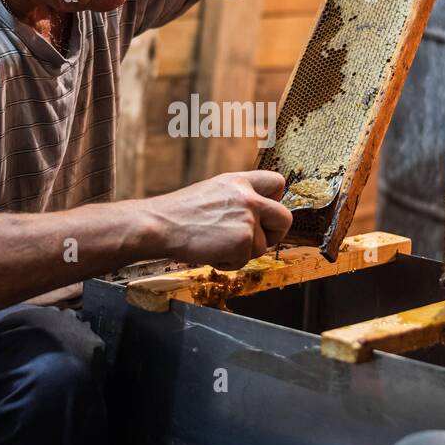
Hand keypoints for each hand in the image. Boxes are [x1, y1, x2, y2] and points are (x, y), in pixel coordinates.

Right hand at [148, 170, 292, 269]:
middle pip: (285, 218)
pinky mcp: (243, 241)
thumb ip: (238, 199)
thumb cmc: (180, 213)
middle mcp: (248, 197)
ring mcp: (248, 219)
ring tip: (216, 244)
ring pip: (262, 246)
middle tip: (253, 240)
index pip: (277, 182)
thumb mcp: (214, 192)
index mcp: (239, 181)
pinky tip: (210, 251)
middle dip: (274, 234)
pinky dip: (228, 263)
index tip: (263, 213)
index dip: (275, 200)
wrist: (159, 225)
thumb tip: (258, 214)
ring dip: (242, 252)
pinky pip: (245, 261)